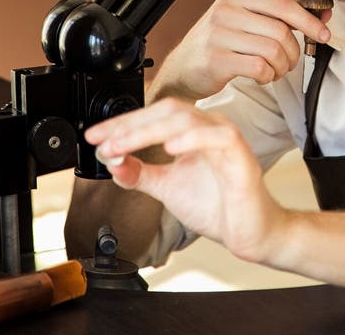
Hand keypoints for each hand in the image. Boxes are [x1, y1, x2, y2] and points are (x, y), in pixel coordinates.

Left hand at [86, 98, 288, 263]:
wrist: (249, 233)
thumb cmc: (216, 205)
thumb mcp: (167, 187)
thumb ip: (140, 174)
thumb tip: (112, 161)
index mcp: (194, 129)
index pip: (154, 115)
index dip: (123, 124)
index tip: (95, 136)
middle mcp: (210, 126)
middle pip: (167, 111)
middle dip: (131, 125)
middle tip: (104, 141)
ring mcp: (226, 137)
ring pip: (186, 119)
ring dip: (149, 131)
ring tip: (123, 146)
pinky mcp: (241, 155)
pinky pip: (218, 137)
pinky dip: (191, 138)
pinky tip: (169, 148)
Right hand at [157, 0, 331, 100]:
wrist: (181, 69)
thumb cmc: (220, 44)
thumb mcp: (243, 20)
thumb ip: (277, 17)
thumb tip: (323, 15)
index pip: (282, 3)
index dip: (308, 20)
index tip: (324, 35)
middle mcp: (225, 10)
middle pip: (280, 30)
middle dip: (293, 52)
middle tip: (289, 63)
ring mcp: (218, 35)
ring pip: (272, 50)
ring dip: (281, 66)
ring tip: (275, 70)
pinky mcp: (215, 60)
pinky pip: (259, 67)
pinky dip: (268, 76)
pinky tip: (261, 76)